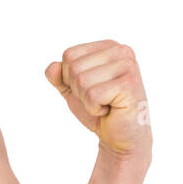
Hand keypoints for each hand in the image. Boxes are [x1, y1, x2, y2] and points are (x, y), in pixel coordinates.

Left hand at [45, 40, 150, 160]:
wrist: (120, 136)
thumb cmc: (99, 109)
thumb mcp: (73, 90)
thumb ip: (58, 76)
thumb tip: (53, 67)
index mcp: (109, 46)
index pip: (69, 55)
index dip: (70, 78)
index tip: (91, 87)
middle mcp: (121, 51)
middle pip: (73, 66)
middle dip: (78, 89)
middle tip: (99, 98)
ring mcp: (128, 66)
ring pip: (81, 80)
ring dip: (87, 99)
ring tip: (106, 103)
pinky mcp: (130, 84)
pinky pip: (92, 95)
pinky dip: (95, 108)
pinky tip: (111, 109)